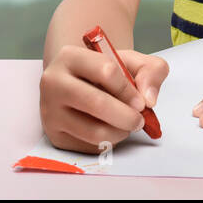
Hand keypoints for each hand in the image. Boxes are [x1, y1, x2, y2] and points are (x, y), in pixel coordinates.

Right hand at [39, 44, 168, 153]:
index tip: (141, 102)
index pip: (106, 71)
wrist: (77, 83)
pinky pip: (88, 146)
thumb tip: (149, 99)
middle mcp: (53, 82)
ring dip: (119, 132)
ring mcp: (50, 110)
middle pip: (97, 103)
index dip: (130, 90)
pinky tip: (110, 130)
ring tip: (126, 125)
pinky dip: (107, 142)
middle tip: (139, 121)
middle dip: (127, 116)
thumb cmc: (104, 72)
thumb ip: (151, 70)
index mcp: (70, 56)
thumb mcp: (131, 61)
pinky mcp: (54, 135)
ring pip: (93, 131)